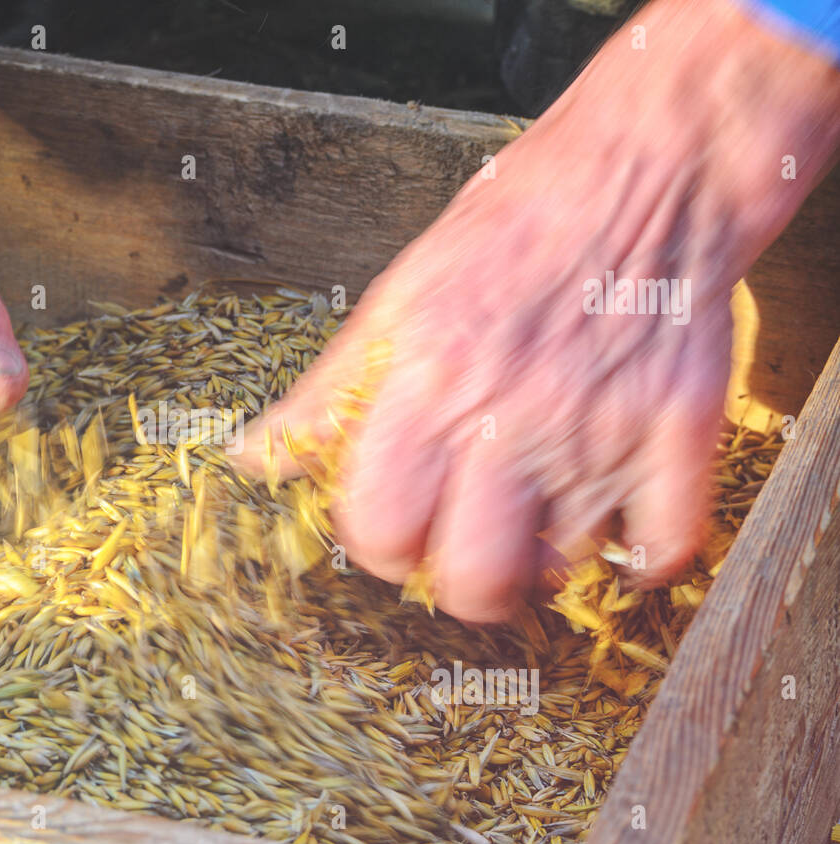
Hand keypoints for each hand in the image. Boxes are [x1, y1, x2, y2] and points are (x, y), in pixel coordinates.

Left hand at [235, 0, 839, 621]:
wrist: (644, 173)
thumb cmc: (513, 229)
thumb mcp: (397, 299)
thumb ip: (327, 394)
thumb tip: (253, 458)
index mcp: (426, 386)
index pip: (379, 529)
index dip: (379, 545)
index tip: (396, 527)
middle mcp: (508, 420)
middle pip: (471, 582)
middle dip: (457, 581)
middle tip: (464, 545)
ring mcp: (598, 432)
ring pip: (560, 571)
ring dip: (544, 558)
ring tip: (540, 509)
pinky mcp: (678, 433)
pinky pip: (661, 548)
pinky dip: (638, 552)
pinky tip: (616, 519)